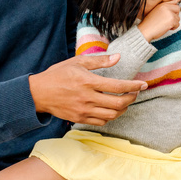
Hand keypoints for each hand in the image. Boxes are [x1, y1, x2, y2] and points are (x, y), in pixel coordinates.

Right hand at [29, 54, 146, 124]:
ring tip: (125, 101)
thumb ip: (99, 61)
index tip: (143, 85)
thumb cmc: (58, 74)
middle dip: (131, 99)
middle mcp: (87, 98)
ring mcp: (83, 110)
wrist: (38, 93)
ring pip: (112, 115)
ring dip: (123, 109)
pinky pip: (101, 122)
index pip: (117, 86)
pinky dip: (111, 117)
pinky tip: (111, 109)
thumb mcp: (77, 62)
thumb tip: (118, 57)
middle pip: (118, 104)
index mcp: (88, 82)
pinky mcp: (79, 119)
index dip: (133, 86)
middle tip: (135, 93)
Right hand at [138, 0, 180, 41]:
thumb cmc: (149, 23)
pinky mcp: (172, 19)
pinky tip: (165, 27)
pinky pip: (177, 24)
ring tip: (163, 24)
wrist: (145, 30)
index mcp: (162, 4)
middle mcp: (166, 6)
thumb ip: (165, 9)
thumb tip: (175, 9)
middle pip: (177, 9)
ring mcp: (169, 12)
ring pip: (178, 17)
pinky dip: (173, 27)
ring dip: (173, 22)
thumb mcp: (156, 12)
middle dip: (174, 15)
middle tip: (165, 20)